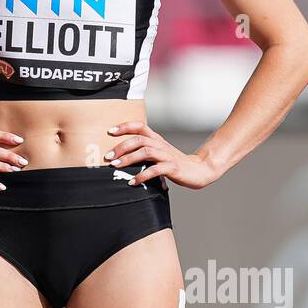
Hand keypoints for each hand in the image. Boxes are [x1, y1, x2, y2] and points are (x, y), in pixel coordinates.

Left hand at [104, 121, 220, 189]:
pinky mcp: (172, 168)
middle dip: (121, 147)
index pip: (139, 126)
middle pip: (139, 139)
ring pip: (145, 152)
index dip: (124, 126)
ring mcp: (167, 156)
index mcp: (156, 139)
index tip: (110, 131)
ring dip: (128, 159)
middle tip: (108, 157)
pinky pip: (155, 170)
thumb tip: (119, 157)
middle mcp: (160, 145)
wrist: (199, 170)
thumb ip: (143, 152)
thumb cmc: (174, 163)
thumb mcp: (158, 153)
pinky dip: (142, 176)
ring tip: (116, 166)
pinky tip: (133, 182)